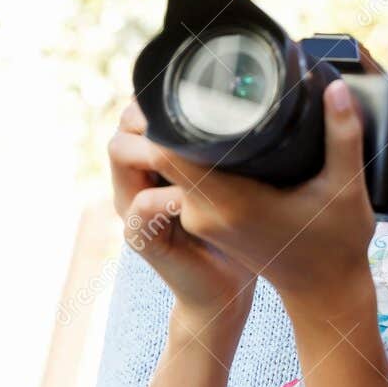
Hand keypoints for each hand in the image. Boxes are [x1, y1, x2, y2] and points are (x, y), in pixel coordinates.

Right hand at [109, 99, 256, 341]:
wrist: (227, 290)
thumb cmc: (239, 230)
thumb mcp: (236, 180)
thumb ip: (233, 149)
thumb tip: (266, 103)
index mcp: (155, 163)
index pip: (139, 111)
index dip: (164, 98)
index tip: (206, 96)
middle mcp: (135, 180)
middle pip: (124, 123)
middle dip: (156, 116)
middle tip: (203, 121)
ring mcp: (130, 206)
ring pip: (121, 152)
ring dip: (159, 146)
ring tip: (199, 150)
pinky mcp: (139, 237)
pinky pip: (141, 204)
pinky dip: (170, 194)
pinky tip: (199, 193)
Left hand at [148, 80, 378, 306]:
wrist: (324, 294)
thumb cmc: (337, 246)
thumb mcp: (347, 188)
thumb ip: (344, 135)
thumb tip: (335, 88)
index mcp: (232, 204)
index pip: (169, 153)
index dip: (167, 118)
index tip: (186, 88)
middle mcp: (207, 214)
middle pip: (164, 156)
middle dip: (174, 121)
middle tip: (199, 86)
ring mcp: (204, 220)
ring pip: (172, 169)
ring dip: (181, 140)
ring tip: (208, 106)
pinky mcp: (207, 223)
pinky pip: (185, 183)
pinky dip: (192, 161)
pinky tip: (217, 139)